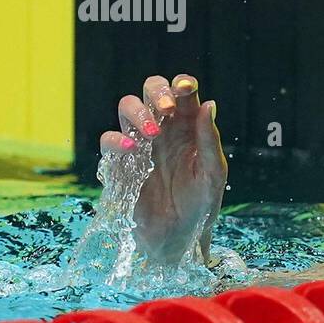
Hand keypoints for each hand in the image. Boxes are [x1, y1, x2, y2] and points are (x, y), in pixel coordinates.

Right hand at [99, 74, 225, 265]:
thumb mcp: (214, 174)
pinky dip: (117, 139)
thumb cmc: (201, 205)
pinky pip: (109, 140)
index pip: (183, 93)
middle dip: (157, 91)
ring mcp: (140, 144)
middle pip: (151, 91)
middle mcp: (164, 129)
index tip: (185, 90)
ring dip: (138, 112)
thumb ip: (210, 140)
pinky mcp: (121, 163)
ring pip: (127, 108)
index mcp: (189, 127)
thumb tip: (209, 103)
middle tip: (167, 109)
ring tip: (153, 132)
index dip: (182, 84)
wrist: (180, 238)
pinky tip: (132, 150)